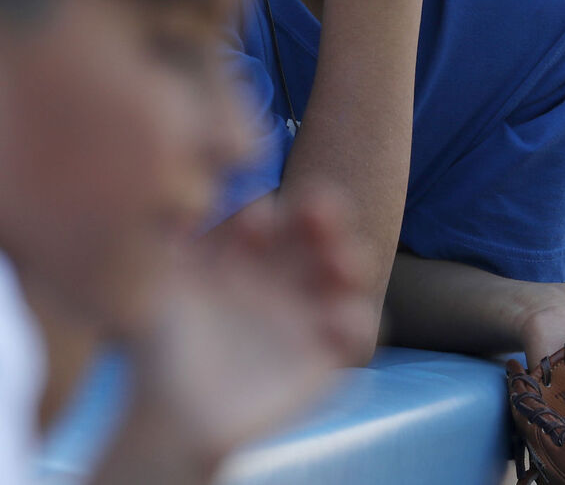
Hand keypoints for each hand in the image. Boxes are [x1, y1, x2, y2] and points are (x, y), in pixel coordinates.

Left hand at [124, 185, 374, 464]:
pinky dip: (356, 320)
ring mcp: (311, 312)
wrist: (170, 415)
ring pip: (351, 271)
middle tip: (317, 210)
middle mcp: (288, 276)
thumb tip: (181, 193)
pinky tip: (331, 320)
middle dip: (326, 217)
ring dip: (351, 259)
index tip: (250, 222)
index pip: (277, 217)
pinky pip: (360, 329)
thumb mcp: (161, 286)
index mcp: (252, 254)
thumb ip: (171, 239)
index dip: (273, 213)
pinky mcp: (326, 354)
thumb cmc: (159, 347)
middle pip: (323, 233)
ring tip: (337, 262)